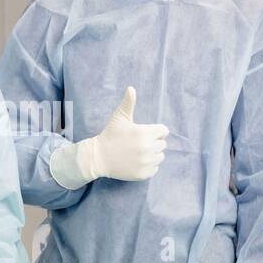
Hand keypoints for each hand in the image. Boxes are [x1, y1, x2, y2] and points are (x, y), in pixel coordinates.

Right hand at [49, 87, 168, 187]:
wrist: (98, 157)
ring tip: (137, 153)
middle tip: (137, 144)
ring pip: (160, 156)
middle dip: (153, 142)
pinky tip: (136, 162)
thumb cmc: (110, 135)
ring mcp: (146, 162)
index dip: (155, 131)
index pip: (163, 131)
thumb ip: (128, 103)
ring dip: (152, 154)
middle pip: (162, 144)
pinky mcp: (144, 174)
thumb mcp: (119, 118)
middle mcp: (147, 148)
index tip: (143, 133)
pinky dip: (148, 166)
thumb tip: (131, 88)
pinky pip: (155, 168)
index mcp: (144, 133)